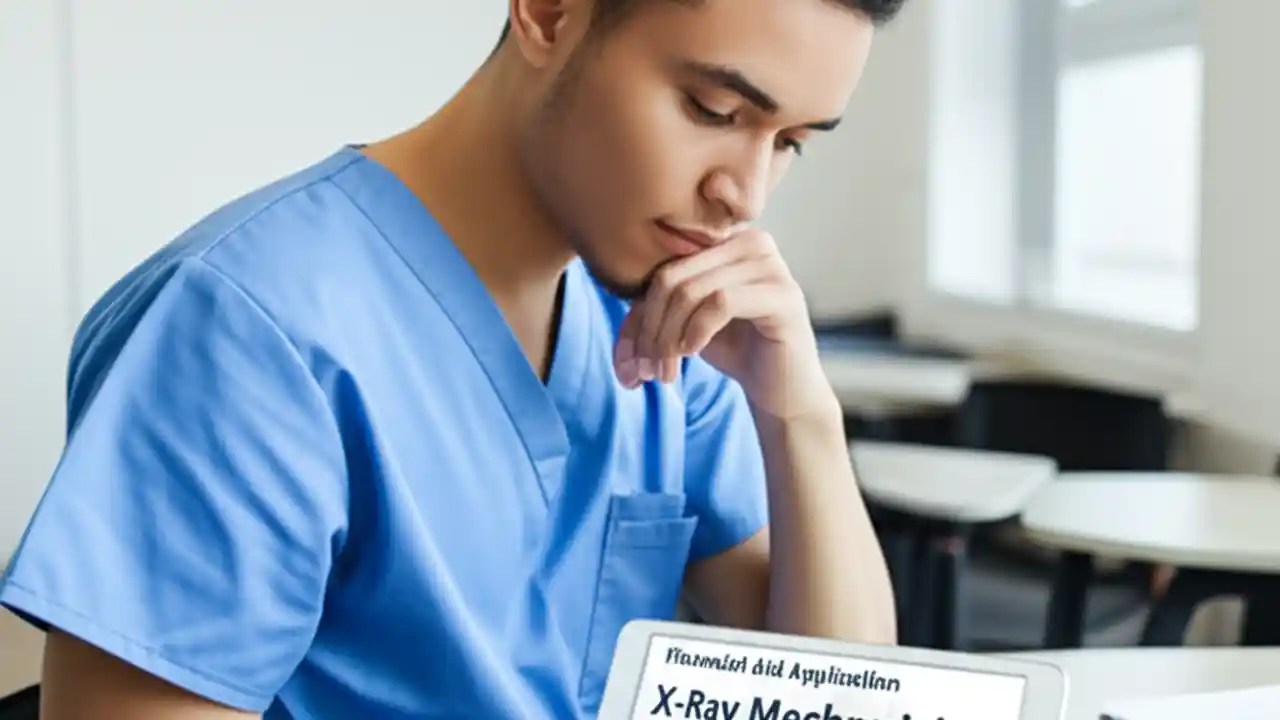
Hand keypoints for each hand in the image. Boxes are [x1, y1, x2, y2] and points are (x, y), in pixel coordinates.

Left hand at [612, 229, 834, 419]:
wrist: (781, 390)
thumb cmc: (734, 350)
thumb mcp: (684, 324)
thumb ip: (653, 309)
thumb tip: (621, 320)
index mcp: (724, 239)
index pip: (662, 268)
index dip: (637, 317)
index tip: (628, 364)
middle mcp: (751, 241)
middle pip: (671, 277)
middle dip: (650, 330)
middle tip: (646, 371)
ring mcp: (771, 265)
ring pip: (692, 291)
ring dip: (669, 339)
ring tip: (666, 372)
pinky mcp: (783, 295)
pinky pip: (721, 302)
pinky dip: (697, 331)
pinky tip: (694, 353)